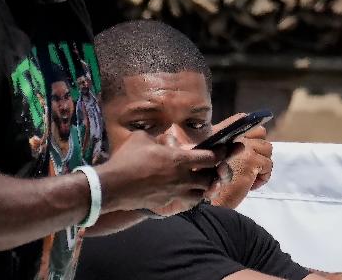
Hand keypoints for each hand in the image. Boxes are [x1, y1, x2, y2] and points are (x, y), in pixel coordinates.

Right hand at [97, 132, 218, 216]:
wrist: (112, 187)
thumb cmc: (127, 159)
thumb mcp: (142, 139)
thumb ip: (158, 138)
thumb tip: (163, 137)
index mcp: (180, 160)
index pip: (211, 158)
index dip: (223, 153)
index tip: (230, 148)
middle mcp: (182, 178)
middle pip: (210, 178)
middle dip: (216, 173)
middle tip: (216, 168)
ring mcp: (174, 193)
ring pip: (201, 194)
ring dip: (205, 187)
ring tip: (203, 181)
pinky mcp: (165, 203)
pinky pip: (185, 201)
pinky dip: (190, 197)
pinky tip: (186, 191)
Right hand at [205, 122, 272, 208]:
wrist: (209, 202)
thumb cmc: (210, 185)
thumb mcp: (215, 160)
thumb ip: (228, 148)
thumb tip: (254, 143)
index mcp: (221, 135)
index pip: (243, 118)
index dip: (251, 131)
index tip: (250, 145)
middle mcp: (232, 137)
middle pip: (261, 134)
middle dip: (259, 151)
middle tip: (251, 167)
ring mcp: (243, 148)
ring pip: (268, 149)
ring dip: (262, 165)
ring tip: (251, 178)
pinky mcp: (251, 161)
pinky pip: (268, 165)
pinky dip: (263, 177)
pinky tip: (251, 185)